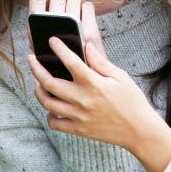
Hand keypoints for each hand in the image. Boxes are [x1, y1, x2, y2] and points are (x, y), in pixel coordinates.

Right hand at [28, 0, 106, 59]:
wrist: (77, 83)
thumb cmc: (59, 60)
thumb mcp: (41, 41)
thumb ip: (43, 17)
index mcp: (34, 26)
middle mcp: (50, 26)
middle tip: (64, 4)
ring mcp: (71, 28)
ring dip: (75, 0)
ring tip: (73, 14)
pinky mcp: (88, 33)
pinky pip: (88, 6)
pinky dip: (87, 9)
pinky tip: (83, 21)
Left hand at [28, 40, 170, 171]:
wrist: (139, 131)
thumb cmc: (132, 101)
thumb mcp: (120, 77)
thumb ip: (100, 62)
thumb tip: (86, 46)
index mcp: (94, 84)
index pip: (70, 62)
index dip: (59, 48)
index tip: (51, 40)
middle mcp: (83, 100)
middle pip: (49, 82)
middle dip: (36, 68)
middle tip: (31, 58)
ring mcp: (79, 117)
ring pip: (47, 102)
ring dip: (38, 90)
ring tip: (38, 82)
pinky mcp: (78, 130)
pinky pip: (54, 122)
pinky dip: (49, 113)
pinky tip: (52, 105)